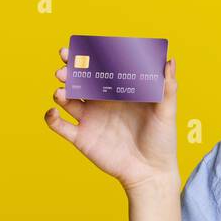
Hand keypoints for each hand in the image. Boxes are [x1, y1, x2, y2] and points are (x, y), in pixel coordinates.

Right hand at [44, 45, 180, 190]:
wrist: (151, 173)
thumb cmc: (161, 142)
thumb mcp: (166, 112)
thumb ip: (167, 87)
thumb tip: (169, 60)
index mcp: (118, 92)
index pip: (99, 69)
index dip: (87, 57)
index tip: (79, 47)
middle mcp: (101, 103)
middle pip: (79, 80)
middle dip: (68, 70)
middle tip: (64, 66)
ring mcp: (90, 120)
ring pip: (67, 99)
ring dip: (60, 91)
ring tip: (61, 91)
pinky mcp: (82, 138)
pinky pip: (60, 126)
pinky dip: (51, 118)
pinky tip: (52, 112)